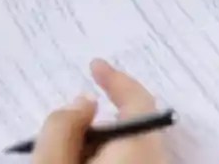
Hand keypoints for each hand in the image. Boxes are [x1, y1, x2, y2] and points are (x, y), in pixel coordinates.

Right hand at [33, 59, 168, 163]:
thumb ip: (62, 128)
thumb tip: (83, 103)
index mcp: (137, 150)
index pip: (139, 103)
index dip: (116, 80)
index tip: (95, 65)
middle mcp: (156, 161)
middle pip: (135, 128)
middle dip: (103, 118)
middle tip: (70, 120)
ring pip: (131, 150)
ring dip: (103, 143)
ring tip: (69, 149)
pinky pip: (133, 163)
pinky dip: (109, 158)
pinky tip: (82, 161)